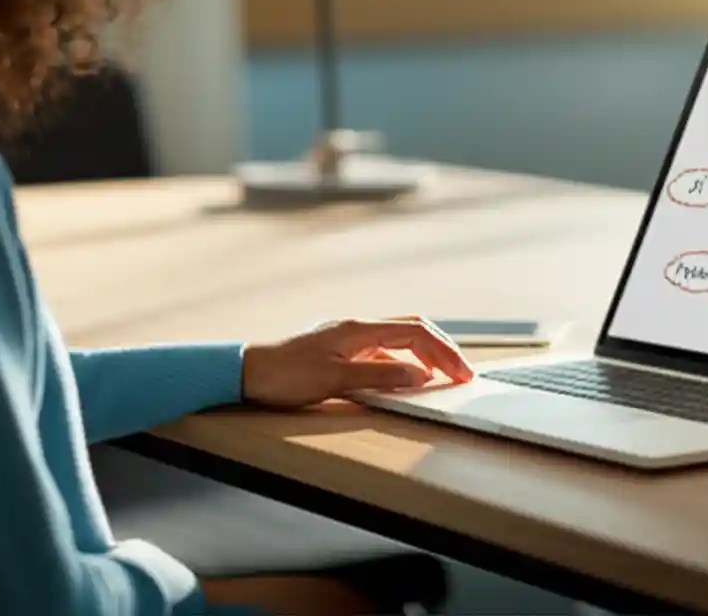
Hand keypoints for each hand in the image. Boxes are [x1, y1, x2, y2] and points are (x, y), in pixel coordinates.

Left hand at [240, 316, 473, 408]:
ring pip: (399, 338)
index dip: (444, 352)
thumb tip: (419, 375)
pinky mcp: (342, 350)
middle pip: (413, 329)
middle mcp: (357, 328)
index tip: (461, 373)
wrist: (246, 371)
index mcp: (359, 329)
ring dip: (425, 353)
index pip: (415, 333)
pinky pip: (383, 350)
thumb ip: (380, 376)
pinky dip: (404, 361)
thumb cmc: (285, 375)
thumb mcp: (335, 380)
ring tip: (442, 375)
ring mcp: (350, 337)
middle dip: (442, 348)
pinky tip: (407, 377)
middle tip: (461, 372)